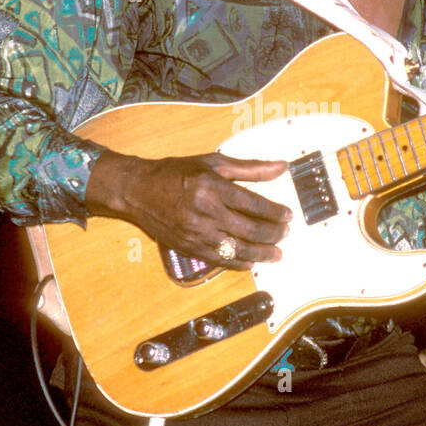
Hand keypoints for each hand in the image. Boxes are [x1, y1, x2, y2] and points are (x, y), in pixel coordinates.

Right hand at [86, 148, 290, 267]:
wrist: (138, 190)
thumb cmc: (175, 173)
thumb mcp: (213, 163)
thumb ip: (250, 167)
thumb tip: (281, 167)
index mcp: (213, 187)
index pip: (254, 204)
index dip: (275, 212)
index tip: (287, 215)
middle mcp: (205, 212)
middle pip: (250, 229)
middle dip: (273, 234)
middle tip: (285, 234)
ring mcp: (196, 232)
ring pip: (237, 249)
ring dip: (261, 253)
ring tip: (275, 253)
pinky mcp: (189, 247)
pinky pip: (219, 260)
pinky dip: (238, 263)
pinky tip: (250, 262)